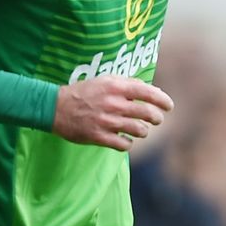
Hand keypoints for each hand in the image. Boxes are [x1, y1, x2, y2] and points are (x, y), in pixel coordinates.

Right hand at [52, 76, 173, 150]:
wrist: (55, 107)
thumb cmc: (84, 92)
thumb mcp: (105, 80)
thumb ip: (129, 84)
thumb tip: (153, 90)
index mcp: (116, 87)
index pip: (148, 92)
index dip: (163, 100)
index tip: (169, 106)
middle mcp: (114, 104)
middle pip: (147, 113)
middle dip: (156, 118)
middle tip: (157, 119)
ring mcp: (107, 121)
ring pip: (139, 130)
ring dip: (143, 131)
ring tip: (141, 130)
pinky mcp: (99, 137)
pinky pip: (124, 144)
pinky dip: (128, 143)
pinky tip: (126, 140)